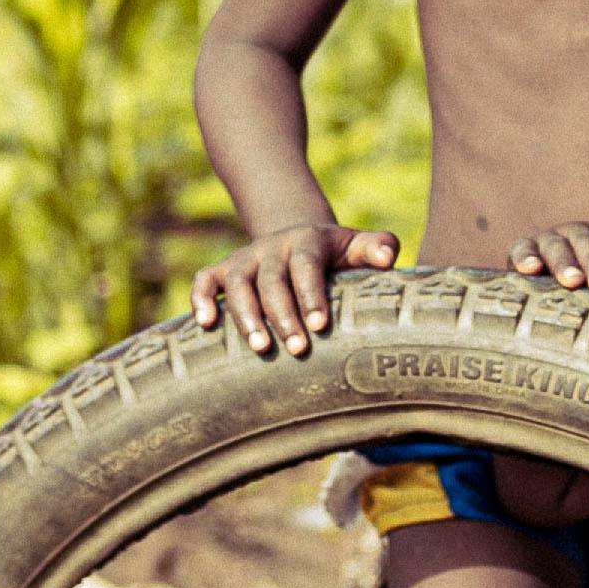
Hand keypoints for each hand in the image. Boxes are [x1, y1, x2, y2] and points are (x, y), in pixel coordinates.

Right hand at [192, 218, 399, 357]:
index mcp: (306, 241)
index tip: (320, 325)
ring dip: (245, 315)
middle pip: (271, 280)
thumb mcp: (357, 245)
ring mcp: (245, 258)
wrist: (297, 239)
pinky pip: (204, 281)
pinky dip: (200, 300)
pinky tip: (206, 325)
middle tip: (297, 348)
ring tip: (259, 347)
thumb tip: (388, 257)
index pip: (306, 266)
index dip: (310, 294)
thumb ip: (377, 247)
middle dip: (282, 315)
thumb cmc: (335, 256)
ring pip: (236, 284)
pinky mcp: (223, 270)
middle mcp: (271, 248)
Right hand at [506, 223, 588, 299]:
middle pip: (586, 241)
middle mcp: (576, 234)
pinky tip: (531, 269)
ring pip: (556, 246)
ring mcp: (548, 240)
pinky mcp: (521, 251)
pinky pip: (521, 249)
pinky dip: (525, 257)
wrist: (552, 299)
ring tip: (573, 282)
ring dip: (565, 263)